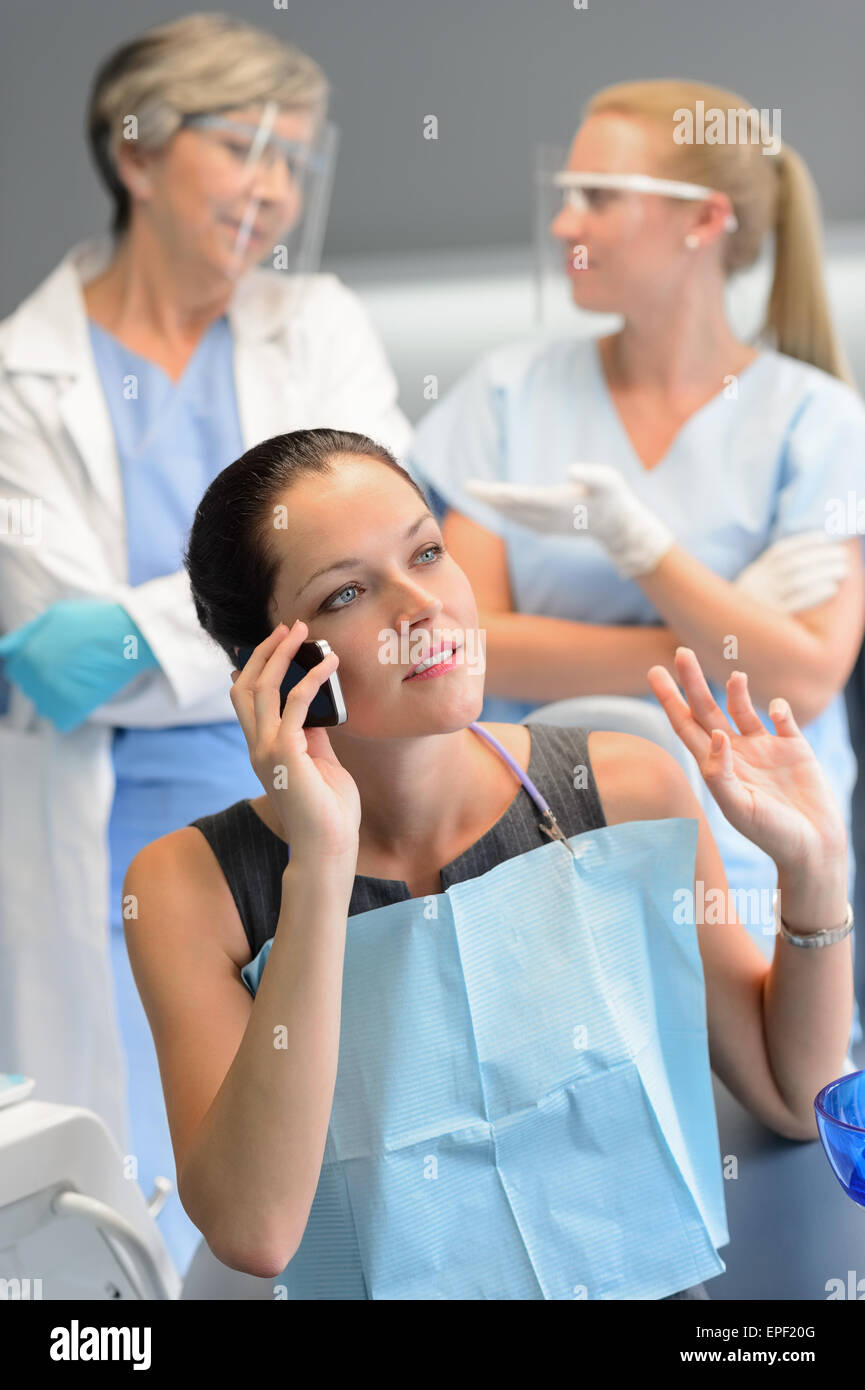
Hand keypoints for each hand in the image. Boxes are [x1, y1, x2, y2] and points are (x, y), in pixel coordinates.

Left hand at [0, 597, 158, 730]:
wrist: (130, 635)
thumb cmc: (94, 620)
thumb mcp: (54, 616)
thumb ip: (25, 635)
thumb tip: (2, 651)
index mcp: (29, 653)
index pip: (16, 671)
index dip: (33, 666)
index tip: (55, 661)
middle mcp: (37, 675)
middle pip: (30, 689)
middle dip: (44, 680)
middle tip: (72, 668)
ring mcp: (55, 692)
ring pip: (44, 706)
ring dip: (57, 697)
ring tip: (79, 680)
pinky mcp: (75, 707)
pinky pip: (61, 719)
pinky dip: (69, 712)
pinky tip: (83, 697)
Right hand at [230, 620, 360, 863]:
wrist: (329, 847)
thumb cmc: (329, 810)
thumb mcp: (318, 763)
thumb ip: (311, 735)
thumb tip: (316, 706)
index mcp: (263, 748)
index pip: (245, 698)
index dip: (256, 665)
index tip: (279, 641)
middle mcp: (258, 746)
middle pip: (245, 685)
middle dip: (265, 651)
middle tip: (289, 627)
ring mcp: (267, 749)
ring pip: (262, 687)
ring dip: (283, 654)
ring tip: (303, 632)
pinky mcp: (286, 753)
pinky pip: (297, 703)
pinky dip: (312, 677)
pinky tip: (330, 663)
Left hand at [465, 462, 673, 577]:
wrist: (618, 526)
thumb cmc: (613, 497)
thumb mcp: (608, 480)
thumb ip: (591, 475)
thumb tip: (571, 470)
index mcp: (560, 504)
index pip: (526, 498)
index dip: (505, 493)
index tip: (488, 489)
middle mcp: (548, 518)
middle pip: (513, 507)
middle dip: (490, 497)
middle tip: (468, 486)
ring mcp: (546, 525)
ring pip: (513, 514)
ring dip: (494, 505)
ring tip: (476, 493)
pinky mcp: (547, 527)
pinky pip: (519, 520)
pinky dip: (505, 512)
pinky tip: (496, 506)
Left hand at [647, 647, 846, 875]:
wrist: (814, 848)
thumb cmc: (772, 834)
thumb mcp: (738, 807)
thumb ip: (720, 772)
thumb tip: (715, 734)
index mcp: (717, 767)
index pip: (686, 726)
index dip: (670, 700)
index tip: (655, 672)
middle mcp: (737, 753)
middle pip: (708, 709)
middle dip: (693, 682)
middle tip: (680, 653)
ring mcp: (765, 749)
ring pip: (743, 709)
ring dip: (737, 690)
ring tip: (735, 676)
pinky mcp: (795, 748)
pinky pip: (783, 718)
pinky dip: (779, 708)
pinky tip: (777, 710)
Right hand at [734, 531, 849, 611]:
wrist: (724, 638)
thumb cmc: (747, 612)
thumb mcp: (751, 587)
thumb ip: (769, 573)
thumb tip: (805, 558)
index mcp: (754, 573)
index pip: (779, 551)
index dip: (803, 542)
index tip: (824, 537)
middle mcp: (757, 583)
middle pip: (793, 563)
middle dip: (821, 556)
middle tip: (843, 555)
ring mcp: (764, 601)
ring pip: (797, 580)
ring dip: (823, 572)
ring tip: (844, 570)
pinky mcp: (772, 619)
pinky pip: (797, 603)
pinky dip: (815, 594)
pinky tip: (832, 588)